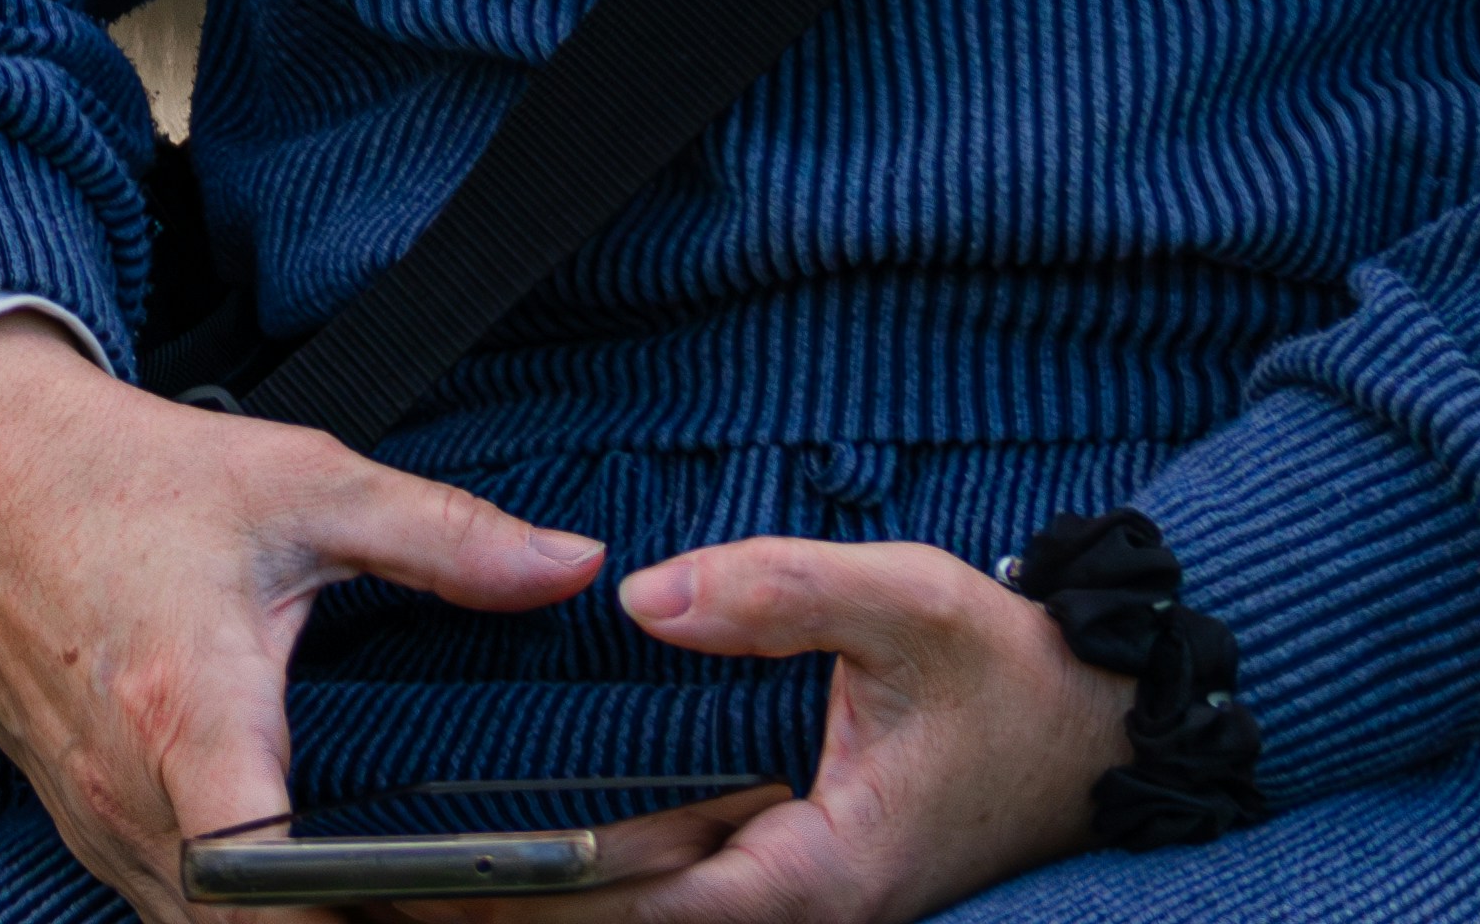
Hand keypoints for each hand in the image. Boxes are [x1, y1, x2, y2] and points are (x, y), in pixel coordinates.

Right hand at [0, 315, 606, 922]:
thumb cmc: (128, 478)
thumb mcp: (301, 484)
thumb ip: (443, 535)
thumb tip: (572, 564)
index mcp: (187, 709)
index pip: (257, 878)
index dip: (341, 918)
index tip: (432, 906)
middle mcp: (131, 792)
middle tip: (462, 903)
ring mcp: (97, 824)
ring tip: (401, 900)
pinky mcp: (85, 830)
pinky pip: (172, 912)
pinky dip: (243, 918)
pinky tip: (313, 894)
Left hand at [421, 539, 1125, 923]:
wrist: (1101, 724)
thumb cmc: (1012, 670)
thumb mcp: (909, 601)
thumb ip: (779, 589)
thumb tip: (643, 597)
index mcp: (822, 870)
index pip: (645, 906)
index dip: (534, 902)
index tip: (433, 887)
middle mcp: (802, 908)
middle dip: (510, 916)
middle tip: (379, 889)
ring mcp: (797, 901)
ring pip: (645, 922)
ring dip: (544, 908)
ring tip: (411, 883)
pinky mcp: (792, 876)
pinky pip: (674, 894)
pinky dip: (595, 884)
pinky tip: (517, 854)